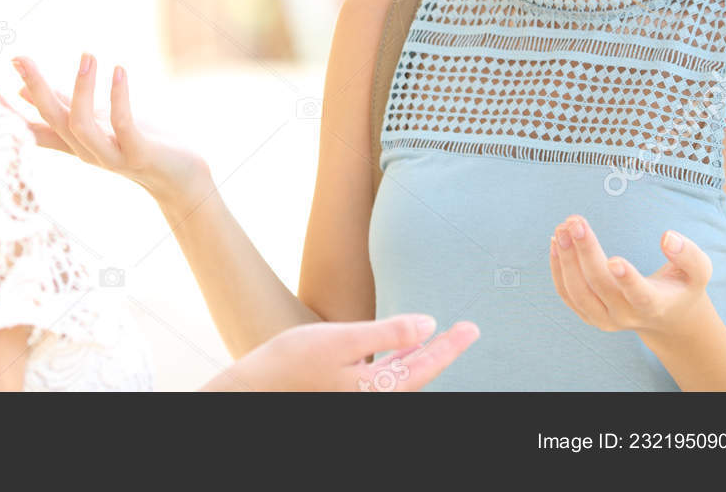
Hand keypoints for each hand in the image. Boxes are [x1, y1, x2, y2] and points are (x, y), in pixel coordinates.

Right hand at [11, 53, 210, 204]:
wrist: (179, 174)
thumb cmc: (135, 141)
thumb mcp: (94, 119)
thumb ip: (60, 104)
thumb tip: (20, 89)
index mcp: (72, 142)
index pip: (30, 127)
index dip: (4, 113)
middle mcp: (85, 151)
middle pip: (51, 120)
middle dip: (35, 89)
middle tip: (20, 58)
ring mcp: (110, 155)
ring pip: (81, 126)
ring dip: (81, 90)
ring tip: (88, 55)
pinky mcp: (138, 153)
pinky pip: (123, 126)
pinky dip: (119, 98)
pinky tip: (119, 70)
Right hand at [201, 315, 480, 391]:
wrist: (253, 391)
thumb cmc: (291, 363)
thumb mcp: (341, 341)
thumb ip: (386, 334)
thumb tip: (428, 325)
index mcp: (377, 391)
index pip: (426, 366)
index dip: (450, 346)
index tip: (472, 328)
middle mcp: (373, 401)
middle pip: (420, 375)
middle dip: (442, 351)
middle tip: (467, 330)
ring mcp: (361, 399)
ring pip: (403, 378)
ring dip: (423, 357)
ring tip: (443, 338)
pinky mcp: (347, 393)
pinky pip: (386, 378)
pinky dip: (400, 362)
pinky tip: (404, 351)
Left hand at [548, 214, 717, 346]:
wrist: (667, 319)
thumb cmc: (682, 288)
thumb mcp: (698, 272)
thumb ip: (689, 255)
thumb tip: (668, 237)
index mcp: (654, 305)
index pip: (640, 295)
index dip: (627, 280)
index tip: (614, 259)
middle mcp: (626, 315)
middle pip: (600, 286)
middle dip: (586, 252)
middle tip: (575, 221)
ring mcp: (604, 318)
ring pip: (578, 293)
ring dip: (566, 260)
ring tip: (561, 228)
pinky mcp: (588, 314)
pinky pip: (567, 294)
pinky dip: (558, 269)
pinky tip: (556, 241)